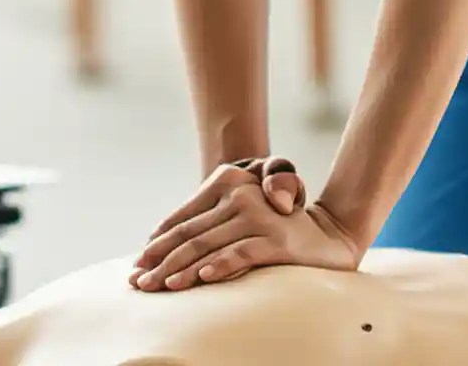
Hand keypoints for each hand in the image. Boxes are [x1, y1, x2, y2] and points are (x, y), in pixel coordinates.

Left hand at [128, 157, 304, 285]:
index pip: (184, 217)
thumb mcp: (244, 208)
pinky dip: (219, 266)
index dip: (159, 241)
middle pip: (189, 235)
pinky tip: (201, 278)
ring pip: (207, 247)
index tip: (139, 261)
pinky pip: (239, 255)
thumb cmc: (278, 221)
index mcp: (227, 182)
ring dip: (180, 270)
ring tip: (160, 286)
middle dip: (160, 261)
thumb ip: (208, 215)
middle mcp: (240, 195)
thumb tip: (159, 233)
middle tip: (139, 281)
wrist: (328, 235)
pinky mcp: (275, 241)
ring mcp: (258, 218)